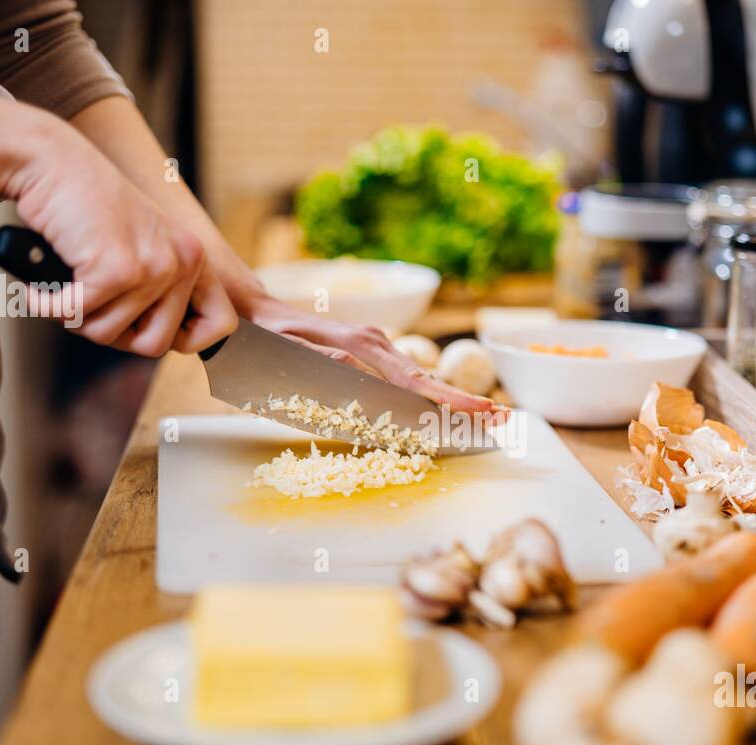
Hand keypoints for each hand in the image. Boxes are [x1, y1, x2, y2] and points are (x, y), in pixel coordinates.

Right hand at [8, 128, 237, 356]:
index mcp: (194, 257)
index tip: (149, 327)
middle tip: (91, 300)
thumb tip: (160, 343)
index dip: (185, 339)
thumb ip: (161, 290)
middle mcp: (182, 261)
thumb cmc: (86, 207)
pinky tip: (42, 284)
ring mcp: (153, 266)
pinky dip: (50, 305)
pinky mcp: (117, 270)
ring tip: (68, 280)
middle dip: (114, 332)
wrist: (50, 161)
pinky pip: (79, 317)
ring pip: (110, 335)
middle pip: (155, 345)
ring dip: (78, 316)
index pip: (221, 325)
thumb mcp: (143, 246)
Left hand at [223, 275, 502, 416]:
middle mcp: (374, 343)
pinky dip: (425, 393)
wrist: (256, 315)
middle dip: (463, 401)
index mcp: (360, 346)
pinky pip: (402, 376)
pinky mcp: (368, 350)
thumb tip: (351, 369)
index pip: (412, 380)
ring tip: (481, 416)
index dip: (445, 399)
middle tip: (499, 418)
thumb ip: (318, 361)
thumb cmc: (268, 340)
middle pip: (425, 379)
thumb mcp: (286, 352)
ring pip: (417, 378)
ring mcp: (373, 345)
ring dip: (447, 399)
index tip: (477, 410)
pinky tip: (439, 408)